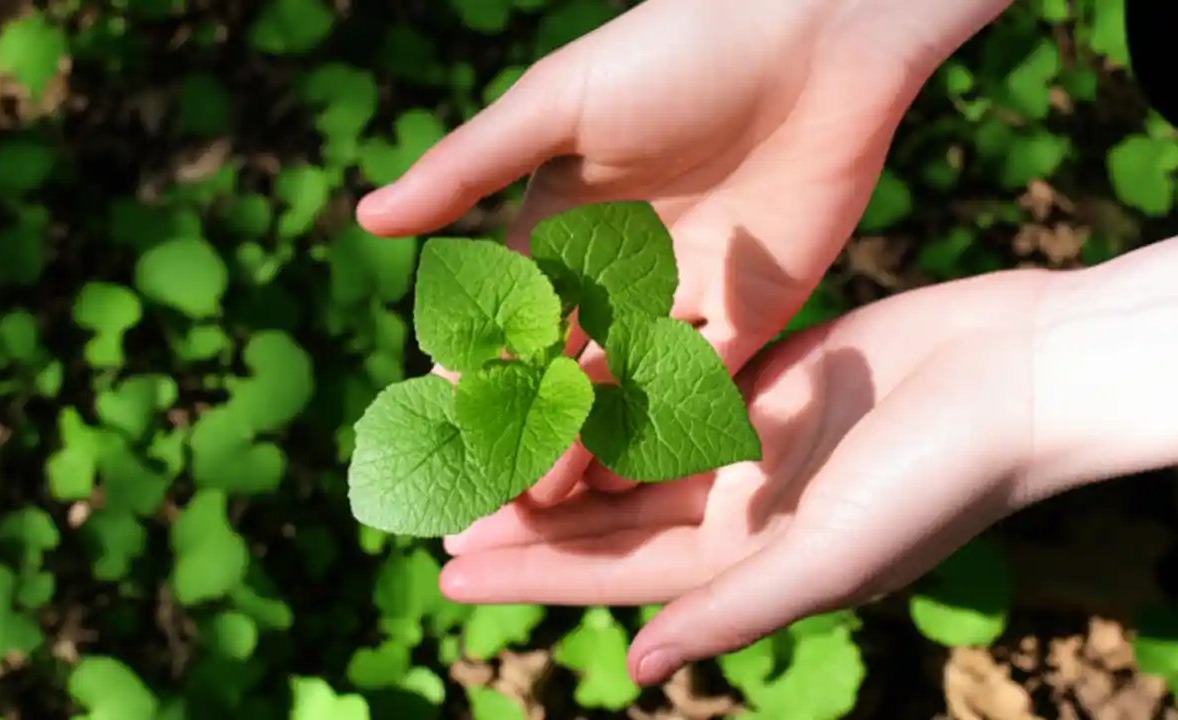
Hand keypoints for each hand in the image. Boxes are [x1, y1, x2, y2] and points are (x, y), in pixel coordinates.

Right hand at [357, 0, 1013, 502]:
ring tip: (548, 495)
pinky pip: (703, 380)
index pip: (508, 310)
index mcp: (565, 220)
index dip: (475, 363)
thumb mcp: (556, 106)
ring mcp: (685, 292)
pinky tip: (628, 470)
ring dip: (588, 436)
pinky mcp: (752, 308)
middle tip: (492, 480)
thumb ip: (468, 169)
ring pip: (626, 384)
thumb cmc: (675, 52)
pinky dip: (665, 423)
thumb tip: (365, 219)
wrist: (812, 38)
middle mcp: (619, 267)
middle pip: (562, 362)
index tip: (440, 418)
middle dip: (527, 418)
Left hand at [438, 267, 1048, 685]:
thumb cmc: (936, 480)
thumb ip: (733, 609)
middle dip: (527, 518)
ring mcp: (746, 442)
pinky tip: (559, 379)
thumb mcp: (830, 558)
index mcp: (747, 560)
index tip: (451, 572)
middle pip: (607, 518)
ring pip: (626, 452)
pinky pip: (666, 388)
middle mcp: (738, 508)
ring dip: (558, 452)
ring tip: (480, 443)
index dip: (532, 575)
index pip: (614, 576)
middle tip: (439, 510)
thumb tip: (636, 668)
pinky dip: (613, 390)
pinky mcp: (759, 377)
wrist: (1014, 375)